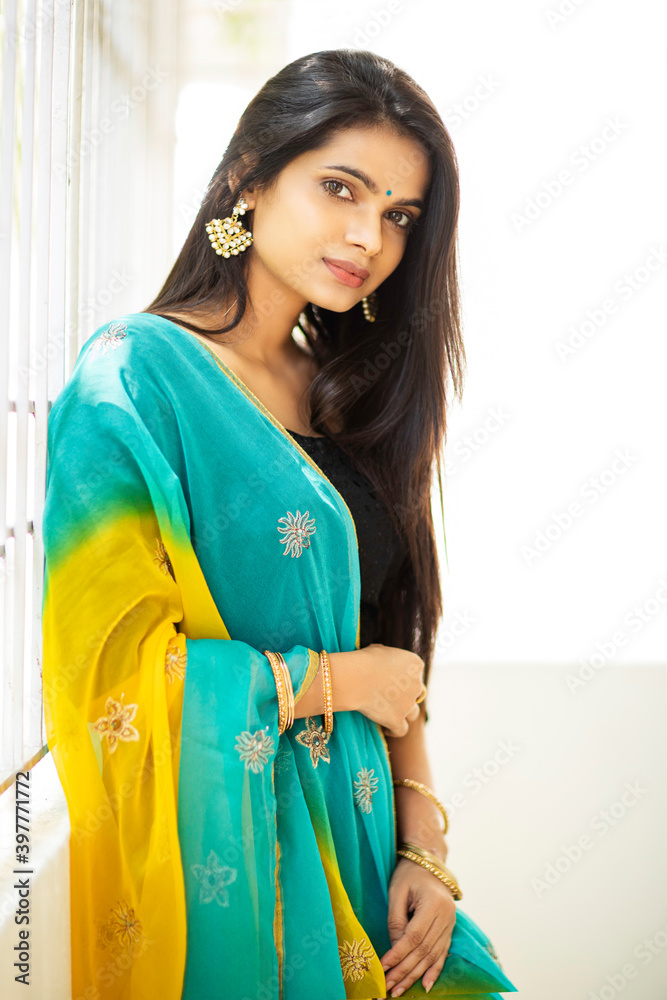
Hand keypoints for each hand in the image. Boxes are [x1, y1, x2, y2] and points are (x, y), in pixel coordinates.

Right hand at [355, 643, 424, 736]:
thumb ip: (388, 656)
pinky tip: (387, 730)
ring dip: (404, 713)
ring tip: (391, 713)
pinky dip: (395, 731)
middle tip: (390, 696)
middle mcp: (417, 684)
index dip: (404, 677)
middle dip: (406, 695)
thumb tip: (384, 658)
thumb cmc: (363, 660)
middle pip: (416, 693)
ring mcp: (408, 704)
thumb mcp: (379, 650)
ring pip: (413, 713)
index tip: (392, 679)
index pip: (415, 672)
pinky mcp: (397, 719)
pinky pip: (402, 730)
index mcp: (415, 664)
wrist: (355, 677)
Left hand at [379, 857, 455, 995]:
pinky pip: (442, 953)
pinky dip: (434, 971)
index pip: (414, 936)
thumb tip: (394, 949)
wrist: (429, 864)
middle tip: (388, 986)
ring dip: (416, 975)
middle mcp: (446, 916)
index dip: (399, 954)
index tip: (383, 967)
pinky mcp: (449, 929)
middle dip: (405, 971)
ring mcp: (450, 924)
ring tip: (399, 990)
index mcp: (434, 903)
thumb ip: (396, 920)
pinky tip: (426, 985)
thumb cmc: (409, 875)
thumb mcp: (397, 892)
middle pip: (424, 950)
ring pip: (433, 955)